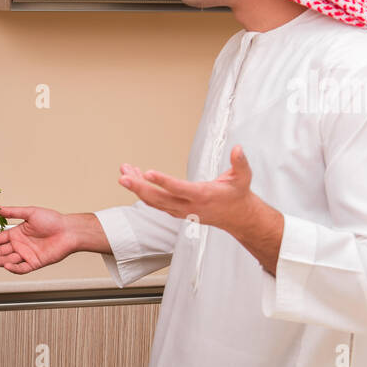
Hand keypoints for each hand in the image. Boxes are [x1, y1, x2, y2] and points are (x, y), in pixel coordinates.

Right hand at [0, 206, 82, 273]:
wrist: (69, 231)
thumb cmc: (53, 220)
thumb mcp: (31, 212)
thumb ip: (14, 212)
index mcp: (18, 233)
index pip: (0, 238)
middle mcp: (21, 244)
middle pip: (2, 250)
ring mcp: (27, 254)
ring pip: (9, 260)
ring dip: (0, 260)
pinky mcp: (35, 262)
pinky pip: (22, 268)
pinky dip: (14, 268)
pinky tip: (7, 265)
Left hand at [117, 146, 254, 233]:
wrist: (237, 217)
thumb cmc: (238, 194)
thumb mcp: (243, 177)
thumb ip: (240, 163)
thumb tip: (238, 149)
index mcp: (203, 195)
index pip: (178, 188)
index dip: (162, 181)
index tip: (148, 173)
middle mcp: (188, 205)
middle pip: (159, 198)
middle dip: (139, 187)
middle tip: (123, 176)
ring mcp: (180, 210)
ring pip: (154, 201)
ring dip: (137, 187)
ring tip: (124, 171)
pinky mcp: (176, 211)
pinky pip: (155, 202)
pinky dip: (143, 191)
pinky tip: (134, 177)